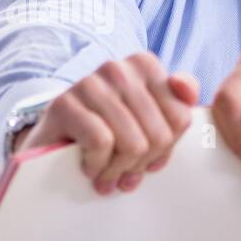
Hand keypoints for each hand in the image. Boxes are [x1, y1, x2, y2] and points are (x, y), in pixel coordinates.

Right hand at [11, 52, 198, 194]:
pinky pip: (101, 143)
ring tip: (106, 175)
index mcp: (144, 65)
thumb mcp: (148, 121)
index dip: (164, 150)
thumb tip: (188, 90)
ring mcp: (89, 83)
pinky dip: (97, 165)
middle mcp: (118, 67)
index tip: (146, 157)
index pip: (180, 119)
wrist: (52, 147)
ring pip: (132, 143)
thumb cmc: (106, 135)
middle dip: (140, 164)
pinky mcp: (64, 104)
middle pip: (158, 134)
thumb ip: (177, 103)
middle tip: (123, 173)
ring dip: (118, 170)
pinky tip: (88, 167)